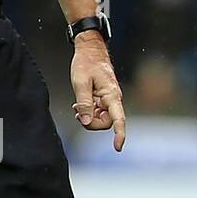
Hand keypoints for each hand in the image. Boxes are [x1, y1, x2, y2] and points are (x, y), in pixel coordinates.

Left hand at [70, 32, 125, 150]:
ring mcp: (108, 99)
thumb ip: (84, 102)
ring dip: (88, 117)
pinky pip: (97, 112)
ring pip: (101, 119)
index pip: (119, 119)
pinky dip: (87, 112)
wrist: (90, 49)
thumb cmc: (86, 63)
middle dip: (91, 122)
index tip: (118, 147)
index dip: (119, 134)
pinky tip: (79, 104)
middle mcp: (113, 99)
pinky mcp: (102, 98)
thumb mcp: (81, 82)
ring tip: (77, 106)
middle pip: (106, 122)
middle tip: (77, 112)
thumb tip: (85, 121)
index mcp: (112, 95)